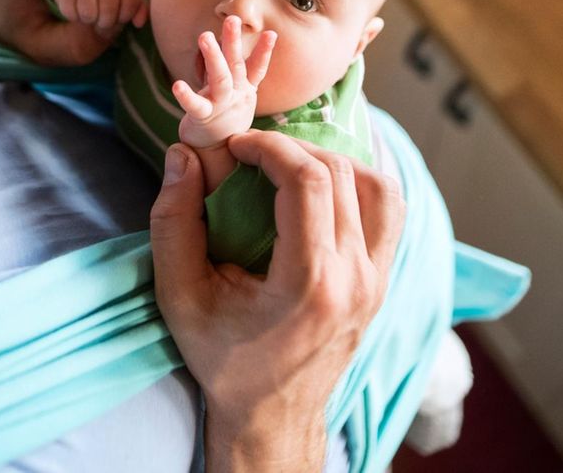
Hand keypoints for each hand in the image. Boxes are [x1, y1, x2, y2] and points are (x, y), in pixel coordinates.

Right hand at [53, 0, 148, 37]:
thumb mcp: (126, 0)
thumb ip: (138, 10)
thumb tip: (139, 22)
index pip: (129, 7)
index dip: (122, 18)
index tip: (117, 13)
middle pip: (109, 13)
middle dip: (104, 22)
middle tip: (100, 14)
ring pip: (90, 15)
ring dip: (88, 20)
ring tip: (89, 11)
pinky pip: (71, 14)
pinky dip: (73, 16)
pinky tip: (75, 6)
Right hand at [148, 131, 405, 472]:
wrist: (272, 415)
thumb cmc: (223, 358)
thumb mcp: (180, 295)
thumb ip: (173, 221)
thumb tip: (183, 154)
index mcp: (309, 285)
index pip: (309, 182)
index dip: (270, 147)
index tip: (235, 147)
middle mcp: (356, 279)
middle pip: (341, 174)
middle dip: (292, 148)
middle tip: (251, 154)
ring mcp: (378, 280)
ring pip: (378, 185)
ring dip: (331, 162)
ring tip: (288, 167)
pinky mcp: (384, 280)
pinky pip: (389, 210)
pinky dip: (359, 184)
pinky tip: (321, 187)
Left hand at [172, 16, 276, 151]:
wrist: (217, 153)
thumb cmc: (222, 118)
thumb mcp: (230, 93)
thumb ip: (225, 70)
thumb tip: (215, 42)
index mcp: (244, 89)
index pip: (257, 67)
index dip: (264, 51)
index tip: (271, 33)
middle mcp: (237, 96)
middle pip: (237, 65)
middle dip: (234, 42)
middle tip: (232, 19)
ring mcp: (222, 106)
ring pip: (221, 80)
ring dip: (214, 57)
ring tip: (204, 36)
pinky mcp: (204, 118)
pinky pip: (196, 106)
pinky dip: (187, 96)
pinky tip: (177, 85)